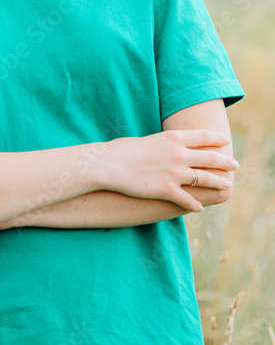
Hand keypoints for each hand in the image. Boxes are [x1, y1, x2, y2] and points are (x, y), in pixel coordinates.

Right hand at [99, 130, 236, 212]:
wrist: (110, 165)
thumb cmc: (122, 150)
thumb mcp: (146, 140)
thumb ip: (162, 145)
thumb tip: (167, 149)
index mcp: (173, 138)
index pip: (202, 136)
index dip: (216, 139)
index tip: (226, 141)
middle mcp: (179, 155)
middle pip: (210, 158)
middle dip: (225, 161)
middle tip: (234, 164)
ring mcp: (175, 173)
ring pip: (205, 179)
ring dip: (218, 183)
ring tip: (226, 186)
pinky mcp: (167, 190)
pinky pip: (188, 200)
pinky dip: (196, 204)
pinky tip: (200, 208)